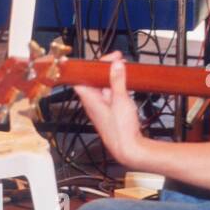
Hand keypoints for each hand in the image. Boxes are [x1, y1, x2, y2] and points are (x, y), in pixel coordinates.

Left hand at [74, 52, 149, 169]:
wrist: (127, 149)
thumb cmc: (120, 131)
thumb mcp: (121, 100)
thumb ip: (118, 81)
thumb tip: (115, 65)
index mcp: (90, 100)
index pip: (82, 77)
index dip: (90, 66)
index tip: (104, 60)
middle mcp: (93, 104)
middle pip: (93, 81)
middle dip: (104, 69)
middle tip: (117, 61)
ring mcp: (101, 108)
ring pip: (102, 88)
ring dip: (111, 78)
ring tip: (123, 69)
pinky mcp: (109, 112)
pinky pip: (109, 95)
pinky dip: (116, 87)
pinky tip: (125, 85)